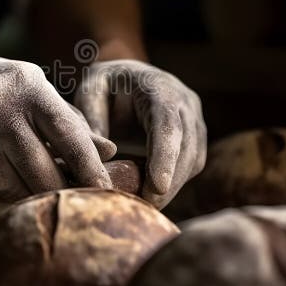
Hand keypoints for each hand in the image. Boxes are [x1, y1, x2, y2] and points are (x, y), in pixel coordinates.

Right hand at [0, 53, 115, 201]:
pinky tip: (9, 182)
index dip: (88, 167)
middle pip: (38, 169)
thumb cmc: (12, 92)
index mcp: (29, 89)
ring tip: (38, 187)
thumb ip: (76, 126)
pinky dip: (3, 195)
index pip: (67, 134)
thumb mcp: (44, 95)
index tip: (105, 190)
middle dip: (60, 188)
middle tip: (73, 198)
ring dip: (28, 194)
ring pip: (10, 187)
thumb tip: (110, 154)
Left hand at [74, 59, 205, 207]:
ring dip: (174, 186)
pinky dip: (175, 183)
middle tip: (146, 208)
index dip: (165, 156)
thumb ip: (91, 117)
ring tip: (148, 207)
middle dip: (170, 181)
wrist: (126, 77)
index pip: (168, 123)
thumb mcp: (90, 90)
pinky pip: (192, 164)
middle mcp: (184, 100)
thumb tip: (103, 154)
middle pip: (186, 145)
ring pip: (193, 159)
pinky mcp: (195, 136)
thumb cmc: (104, 85)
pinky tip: (154, 195)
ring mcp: (194, 118)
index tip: (157, 187)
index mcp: (159, 86)